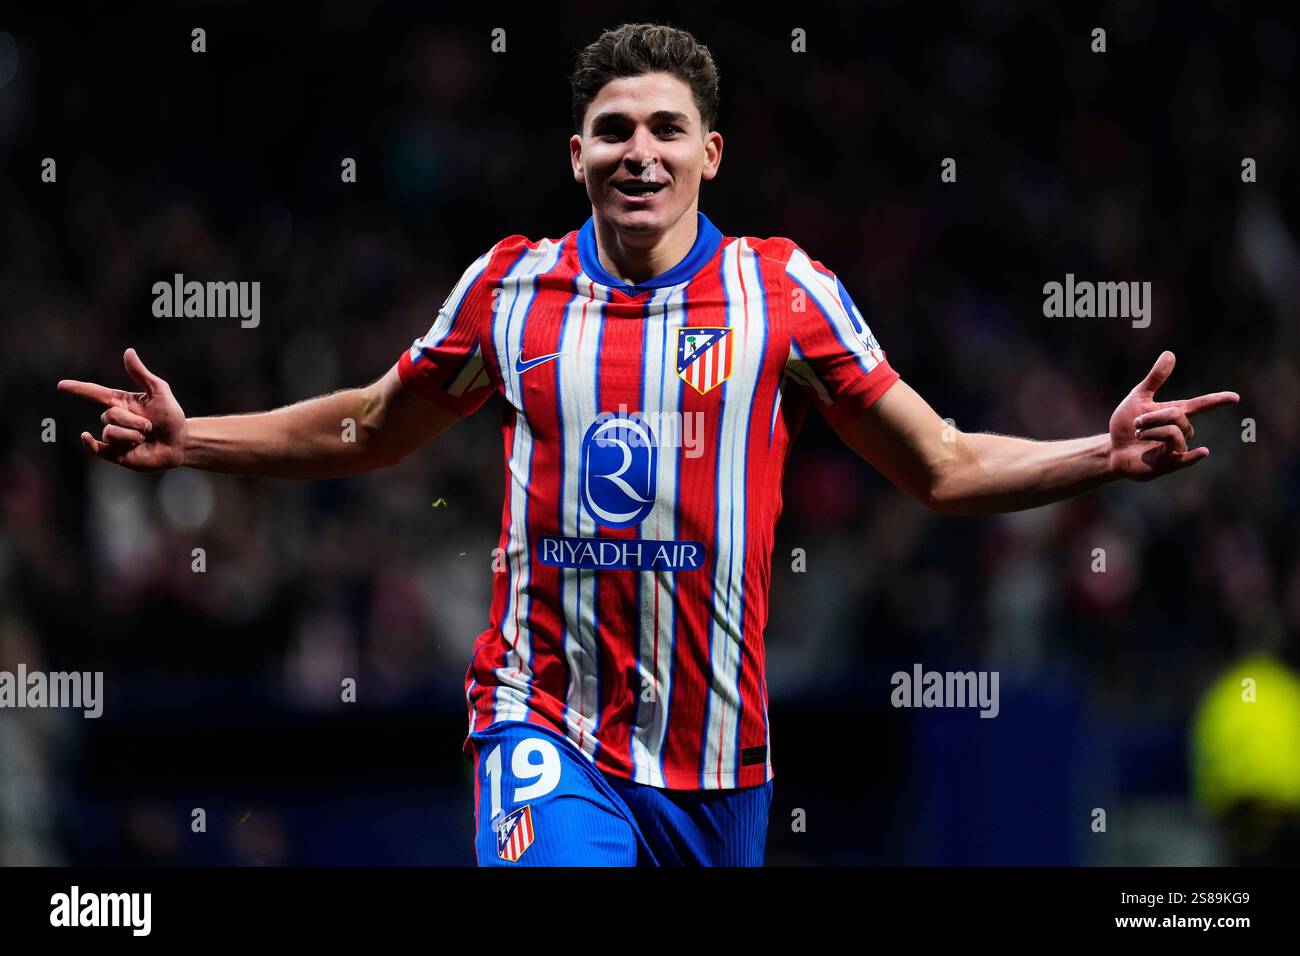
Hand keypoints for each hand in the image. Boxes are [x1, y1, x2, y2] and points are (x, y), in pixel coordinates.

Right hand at [57, 348, 187, 472]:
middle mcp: (115, 419)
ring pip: (109, 432)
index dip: (79, 389)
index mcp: (122, 402)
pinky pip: (96, 448)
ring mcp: (115, 437)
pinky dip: (90, 444)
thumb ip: (141, 374)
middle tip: (150, 426)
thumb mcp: (159, 392)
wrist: (180, 444)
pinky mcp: (115, 454)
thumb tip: (128, 351)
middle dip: (132, 420)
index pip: (95, 393)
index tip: (62, 385)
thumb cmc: (172, 417)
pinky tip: (86, 437)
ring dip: (131, 434)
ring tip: (145, 437)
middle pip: (109, 415)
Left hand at [1108, 351, 1237, 480]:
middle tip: (1135, 423)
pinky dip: (1194, 456)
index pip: (1200, 405)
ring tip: (1137, 435)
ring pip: (1175, 434)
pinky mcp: (1169, 464)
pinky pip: (1185, 458)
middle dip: (1154, 417)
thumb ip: (1155, 378)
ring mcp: (1176, 448)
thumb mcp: (1138, 398)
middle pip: (1177, 417)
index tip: (1235, 397)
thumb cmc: (1125, 424)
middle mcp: (1180, 431)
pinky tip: (1204, 452)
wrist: (1112, 450)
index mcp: (1175, 413)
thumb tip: (1170, 353)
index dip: (1217, 400)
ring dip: (1152, 431)